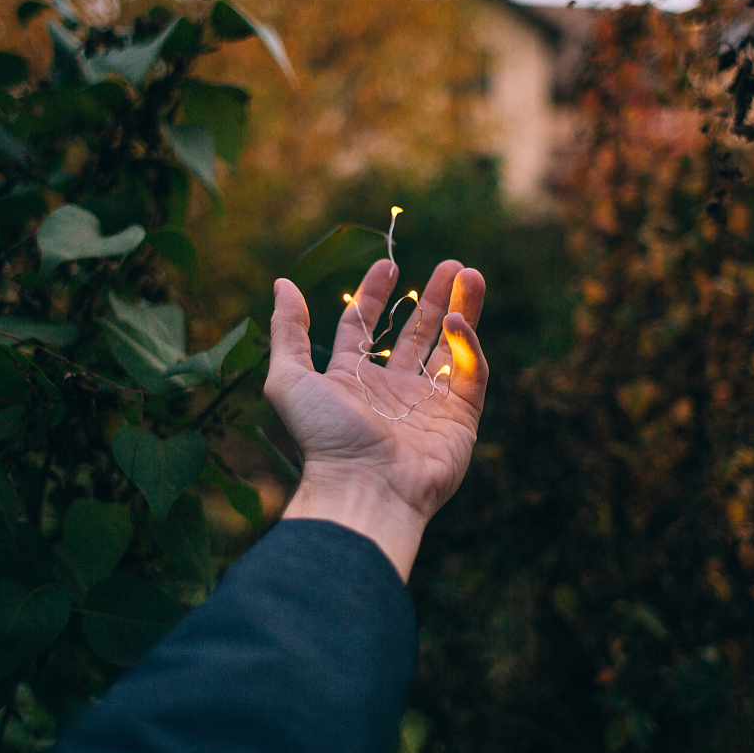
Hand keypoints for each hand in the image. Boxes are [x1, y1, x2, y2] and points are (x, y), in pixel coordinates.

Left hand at [264, 258, 488, 580]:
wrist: (365, 487)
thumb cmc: (324, 438)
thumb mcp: (289, 379)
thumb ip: (288, 331)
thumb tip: (282, 284)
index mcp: (352, 381)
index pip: (364, 329)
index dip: (374, 295)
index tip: (387, 264)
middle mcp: (391, 392)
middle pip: (416, 333)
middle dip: (432, 297)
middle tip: (451, 265)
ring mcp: (428, 405)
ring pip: (450, 347)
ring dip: (461, 310)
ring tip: (471, 274)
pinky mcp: (460, 418)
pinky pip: (469, 373)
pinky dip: (467, 345)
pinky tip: (457, 321)